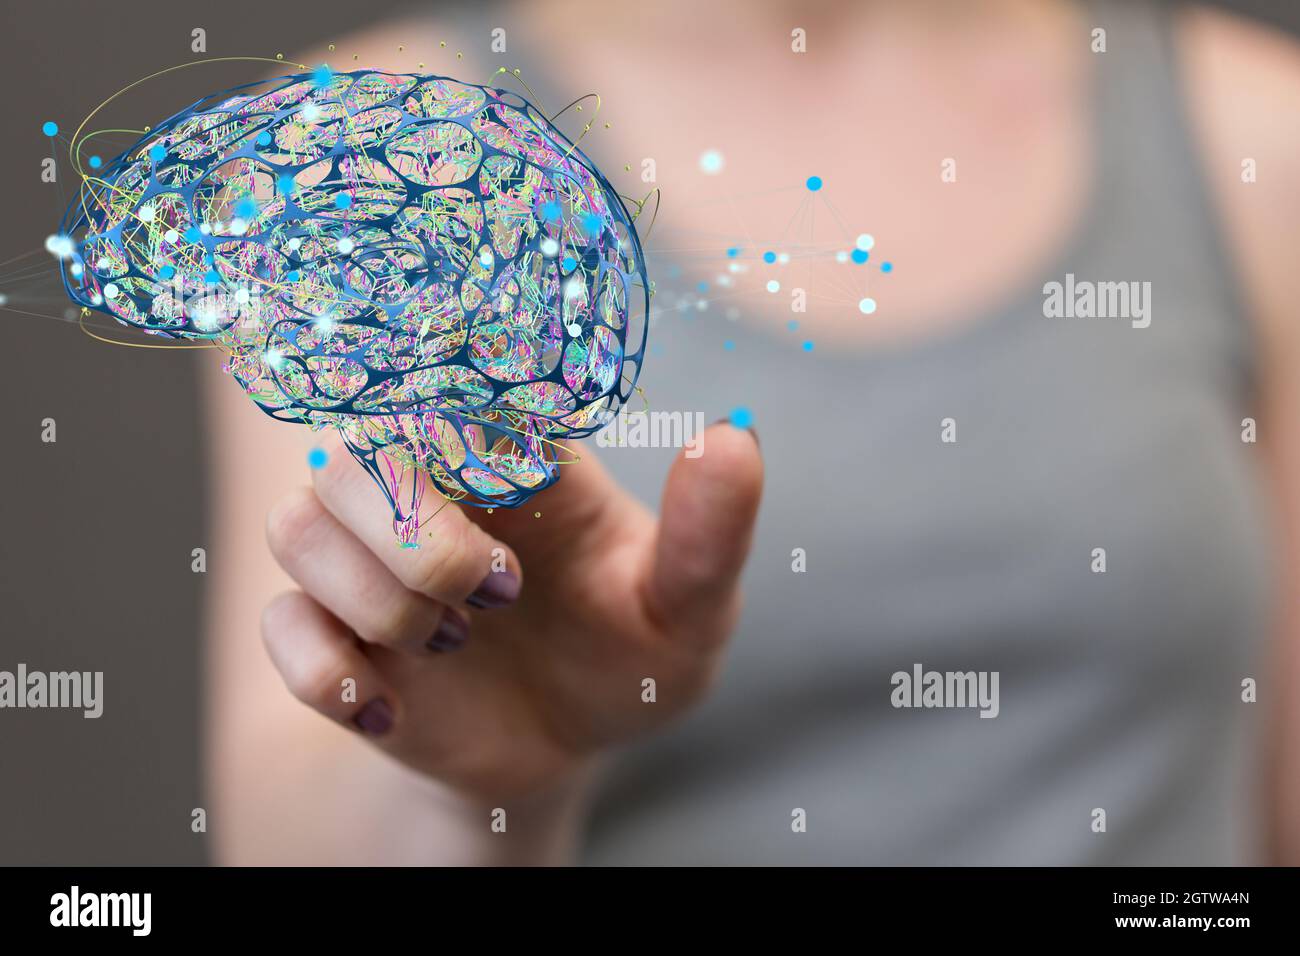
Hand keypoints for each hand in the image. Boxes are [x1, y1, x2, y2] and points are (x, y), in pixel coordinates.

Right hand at [260, 421, 762, 800]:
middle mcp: (431, 491)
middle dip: (423, 537)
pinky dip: (329, 670)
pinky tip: (393, 709)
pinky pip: (280, 628)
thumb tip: (733, 438)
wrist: (566, 744)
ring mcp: (371, 565)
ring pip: (300, 527)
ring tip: (455, 644)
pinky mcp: (334, 638)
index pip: (455, 380)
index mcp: (515, 455)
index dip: (454, 395)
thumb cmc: (630, 651)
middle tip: (502, 594)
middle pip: (360, 453)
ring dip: (379, 598)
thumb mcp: (689, 608)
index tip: (495, 459)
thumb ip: (710, 534)